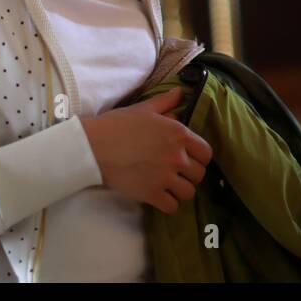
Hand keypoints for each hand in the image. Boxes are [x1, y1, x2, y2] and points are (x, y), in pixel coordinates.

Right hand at [80, 87, 212, 212]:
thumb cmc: (118, 124)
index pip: (206, 153)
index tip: (190, 158)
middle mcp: (177, 156)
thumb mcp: (145, 108)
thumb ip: (166, 102)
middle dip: (191, 174)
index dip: (200, 157)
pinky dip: (168, 204)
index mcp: (179, 134)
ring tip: (171, 186)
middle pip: (199, 174)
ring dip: (181, 190)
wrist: (94, 146)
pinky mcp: (151, 194)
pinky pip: (172, 207)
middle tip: (179, 172)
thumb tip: (180, 93)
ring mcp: (165, 177)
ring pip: (189, 192)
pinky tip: (161, 196)